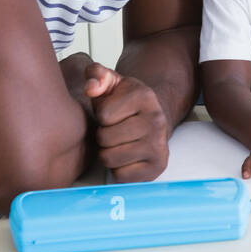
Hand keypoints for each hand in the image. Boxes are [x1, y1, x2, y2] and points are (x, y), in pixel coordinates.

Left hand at [83, 62, 169, 181]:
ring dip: (108, 153)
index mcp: (145, 96)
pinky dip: (118, 169)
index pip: (103, 115)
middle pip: (105, 138)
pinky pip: (121, 176)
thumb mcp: (112, 82)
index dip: (101, 115)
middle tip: (114, 130)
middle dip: (103, 136)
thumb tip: (91, 88)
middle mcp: (157, 120)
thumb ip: (96, 75)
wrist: (154, 119)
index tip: (113, 113)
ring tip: (118, 143)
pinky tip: (126, 157)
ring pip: (110, 158)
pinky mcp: (158, 167)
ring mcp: (159, 145)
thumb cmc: (125, 103)